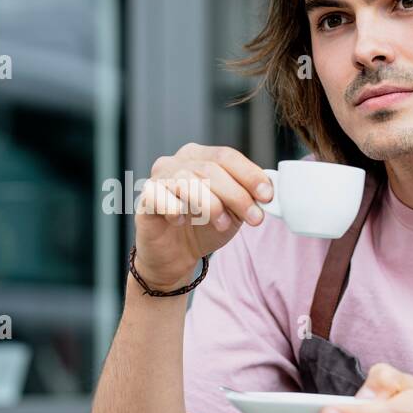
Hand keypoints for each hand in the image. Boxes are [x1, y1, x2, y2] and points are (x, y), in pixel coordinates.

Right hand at [132, 143, 273, 289]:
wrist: (174, 256)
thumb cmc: (203, 228)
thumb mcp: (233, 212)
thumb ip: (246, 198)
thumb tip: (267, 191)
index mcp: (201, 156)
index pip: (227, 156)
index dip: (249, 174)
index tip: (267, 195)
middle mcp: (178, 161)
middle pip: (211, 169)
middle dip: (237, 195)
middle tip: (254, 218)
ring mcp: (159, 178)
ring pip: (187, 181)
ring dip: (211, 205)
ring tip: (222, 225)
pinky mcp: (145, 198)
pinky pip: (161, 197)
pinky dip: (175, 210)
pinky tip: (182, 221)